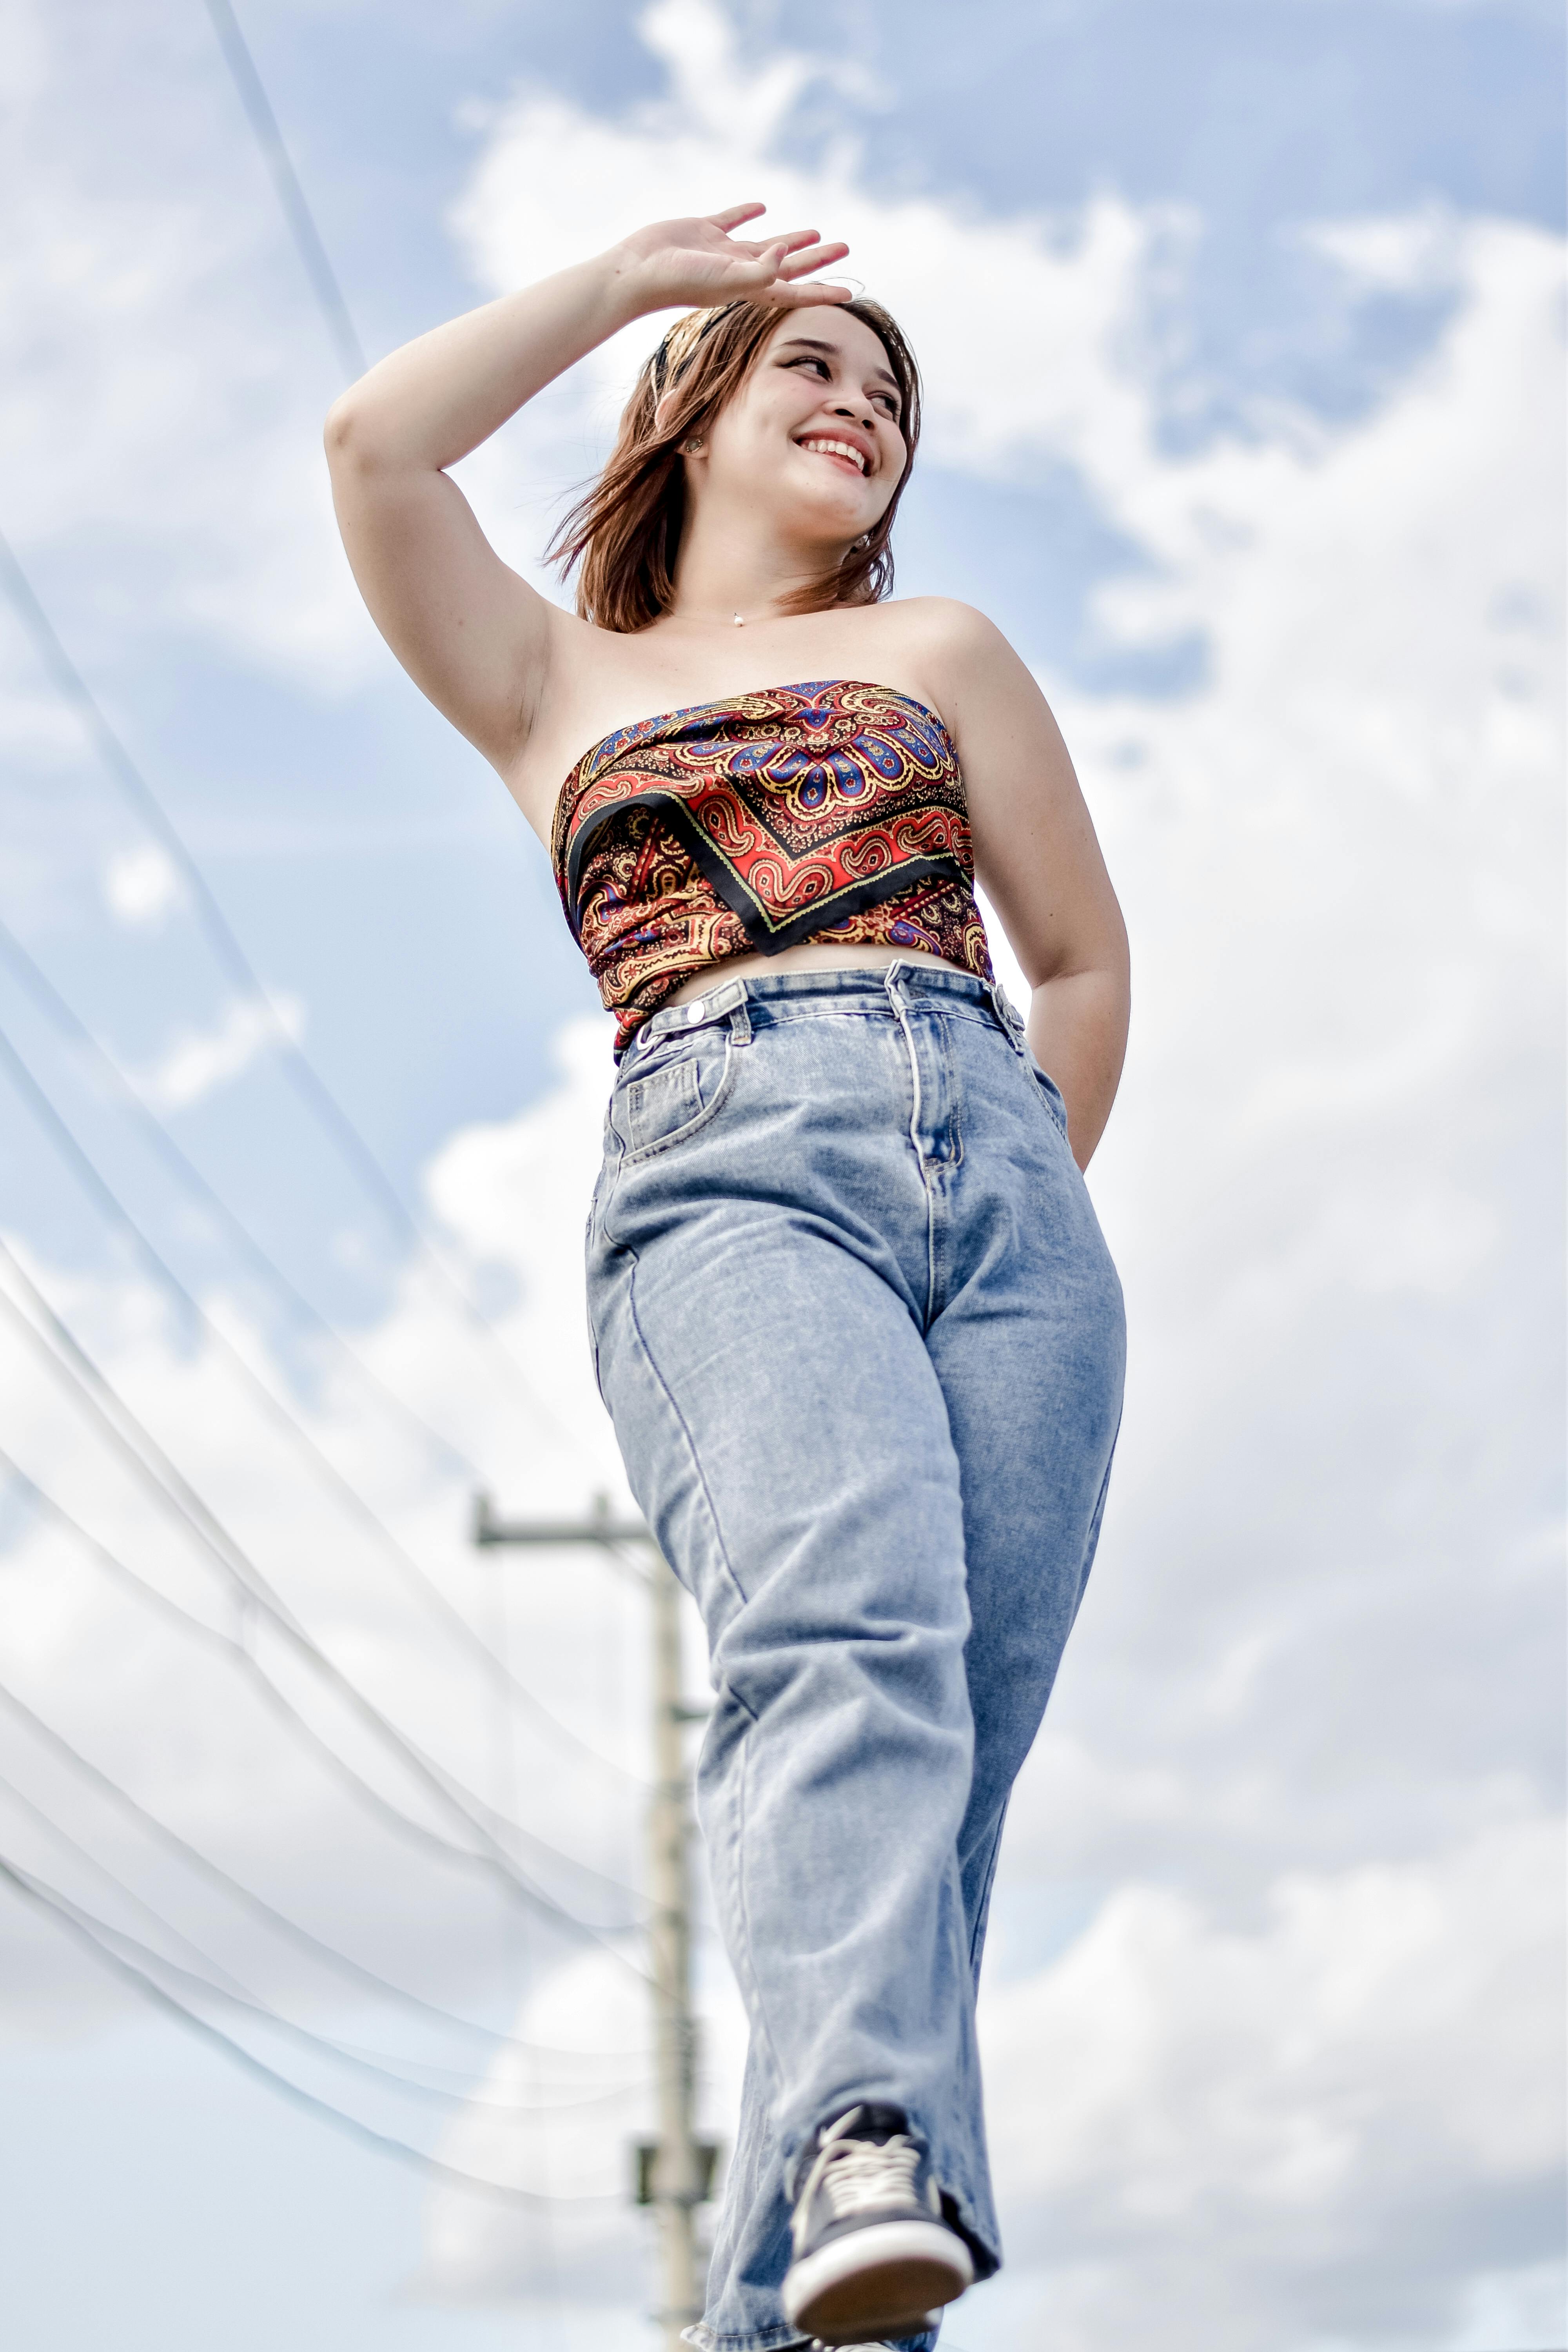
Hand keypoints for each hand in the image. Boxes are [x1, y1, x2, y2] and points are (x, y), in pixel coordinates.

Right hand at [609, 204, 851, 316]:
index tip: (848, 292)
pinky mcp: (703, 231)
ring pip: (765, 244)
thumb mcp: (726, 277)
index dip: (821, 291)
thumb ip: (759, 272)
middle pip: (788, 266)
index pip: (795, 291)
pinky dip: (748, 213)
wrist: (638, 272)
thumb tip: (785, 256)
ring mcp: (722, 252)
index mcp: (749, 287)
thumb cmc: (680, 281)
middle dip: (817, 259)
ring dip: (791, 240)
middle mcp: (740, 272)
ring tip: (816, 233)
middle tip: (845, 248)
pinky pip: (733, 220)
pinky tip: (762, 207)